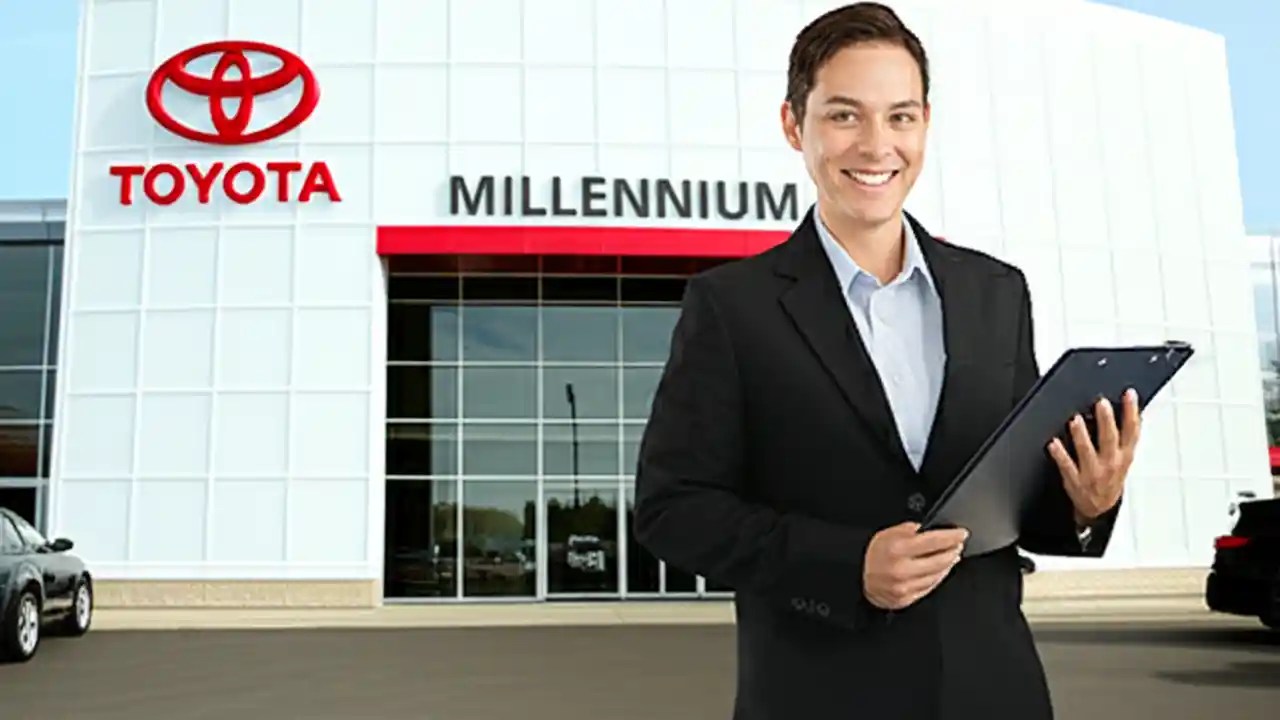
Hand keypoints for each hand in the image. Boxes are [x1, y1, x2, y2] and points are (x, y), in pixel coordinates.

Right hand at [863, 522, 967, 610]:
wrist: (856, 577)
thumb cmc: (871, 555)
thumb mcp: (886, 534)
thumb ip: (908, 530)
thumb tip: (928, 529)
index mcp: (898, 549)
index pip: (934, 540)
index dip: (952, 536)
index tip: (962, 533)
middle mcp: (902, 569)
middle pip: (940, 560)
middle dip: (953, 551)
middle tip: (959, 544)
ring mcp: (905, 586)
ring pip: (937, 575)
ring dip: (948, 565)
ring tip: (951, 556)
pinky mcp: (906, 599)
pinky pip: (930, 588)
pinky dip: (938, 578)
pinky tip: (940, 571)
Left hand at [1047, 388, 1140, 522]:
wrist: (1100, 509)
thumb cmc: (1110, 477)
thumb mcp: (1124, 458)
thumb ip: (1125, 436)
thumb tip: (1128, 408)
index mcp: (1124, 456)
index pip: (1132, 431)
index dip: (1132, 412)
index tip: (1129, 394)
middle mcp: (1111, 464)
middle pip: (1110, 439)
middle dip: (1106, 421)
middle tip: (1101, 403)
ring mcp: (1093, 473)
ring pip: (1087, 452)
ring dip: (1081, 436)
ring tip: (1074, 420)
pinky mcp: (1075, 481)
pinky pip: (1066, 467)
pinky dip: (1060, 455)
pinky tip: (1053, 444)